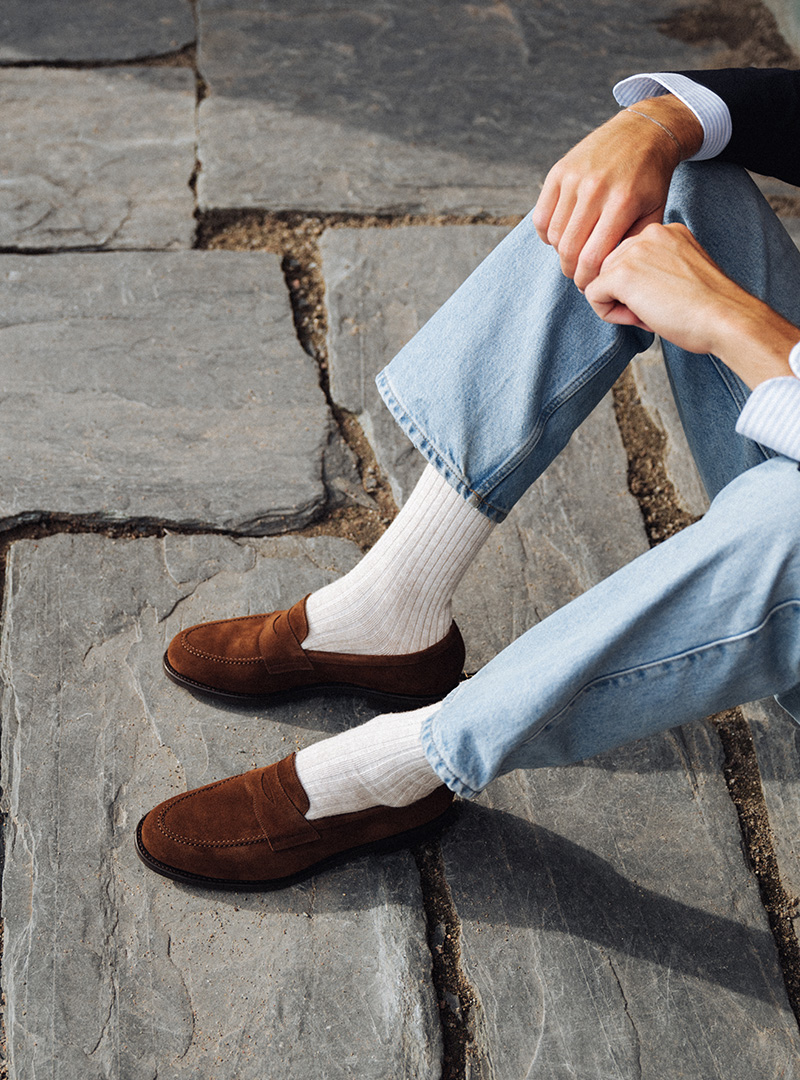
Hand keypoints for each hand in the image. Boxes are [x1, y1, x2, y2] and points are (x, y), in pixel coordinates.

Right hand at [532, 95, 701, 290]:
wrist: (642, 132)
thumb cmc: (650, 179)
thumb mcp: (654, 213)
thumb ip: (632, 245)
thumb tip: (608, 274)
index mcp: (623, 203)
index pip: (592, 258)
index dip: (588, 280)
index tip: (591, 286)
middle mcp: (595, 189)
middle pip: (569, 250)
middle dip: (572, 271)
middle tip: (580, 275)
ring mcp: (574, 178)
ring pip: (553, 236)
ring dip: (561, 253)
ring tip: (574, 254)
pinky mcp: (559, 172)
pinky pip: (541, 217)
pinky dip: (547, 234)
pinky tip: (562, 234)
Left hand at [584, 222, 799, 387]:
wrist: (725, 318)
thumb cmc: (709, 308)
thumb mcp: (682, 274)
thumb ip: (655, 269)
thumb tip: (623, 286)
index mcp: (667, 231)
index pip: (630, 256)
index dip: (639, 285)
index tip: (664, 298)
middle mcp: (649, 232)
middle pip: (610, 266)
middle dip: (625, 294)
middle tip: (656, 310)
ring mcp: (634, 251)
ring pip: (599, 281)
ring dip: (619, 304)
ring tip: (652, 313)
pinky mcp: (621, 274)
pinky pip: (593, 296)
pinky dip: (610, 314)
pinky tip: (641, 317)